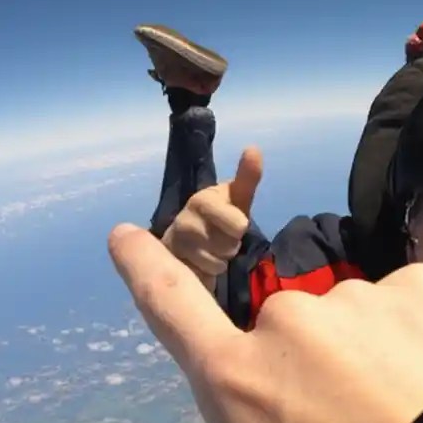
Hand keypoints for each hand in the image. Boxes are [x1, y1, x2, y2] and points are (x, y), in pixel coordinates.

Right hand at [108, 223, 422, 422]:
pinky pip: (417, 313)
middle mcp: (289, 324)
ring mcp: (361, 298)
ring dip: (385, 364)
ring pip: (363, 327)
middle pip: (295, 339)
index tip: (126, 235)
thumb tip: (267, 415)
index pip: (174, 312)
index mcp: (238, 382)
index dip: (146, 270)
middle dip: (323, 378)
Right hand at [161, 146, 262, 290]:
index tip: (237, 226)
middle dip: (230, 246)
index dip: (238, 227)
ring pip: (215, 260)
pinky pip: (202, 274)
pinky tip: (201, 263)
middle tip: (222, 240)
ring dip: (220, 259)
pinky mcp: (169, 264)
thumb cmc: (222, 219)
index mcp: (202, 200)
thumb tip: (253, 148)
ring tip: (212, 251)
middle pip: (227, 244)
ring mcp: (174, 242)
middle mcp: (183, 219)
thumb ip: (247, 177)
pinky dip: (207, 272)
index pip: (235, 222)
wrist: (193, 246)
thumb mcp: (238, 200)